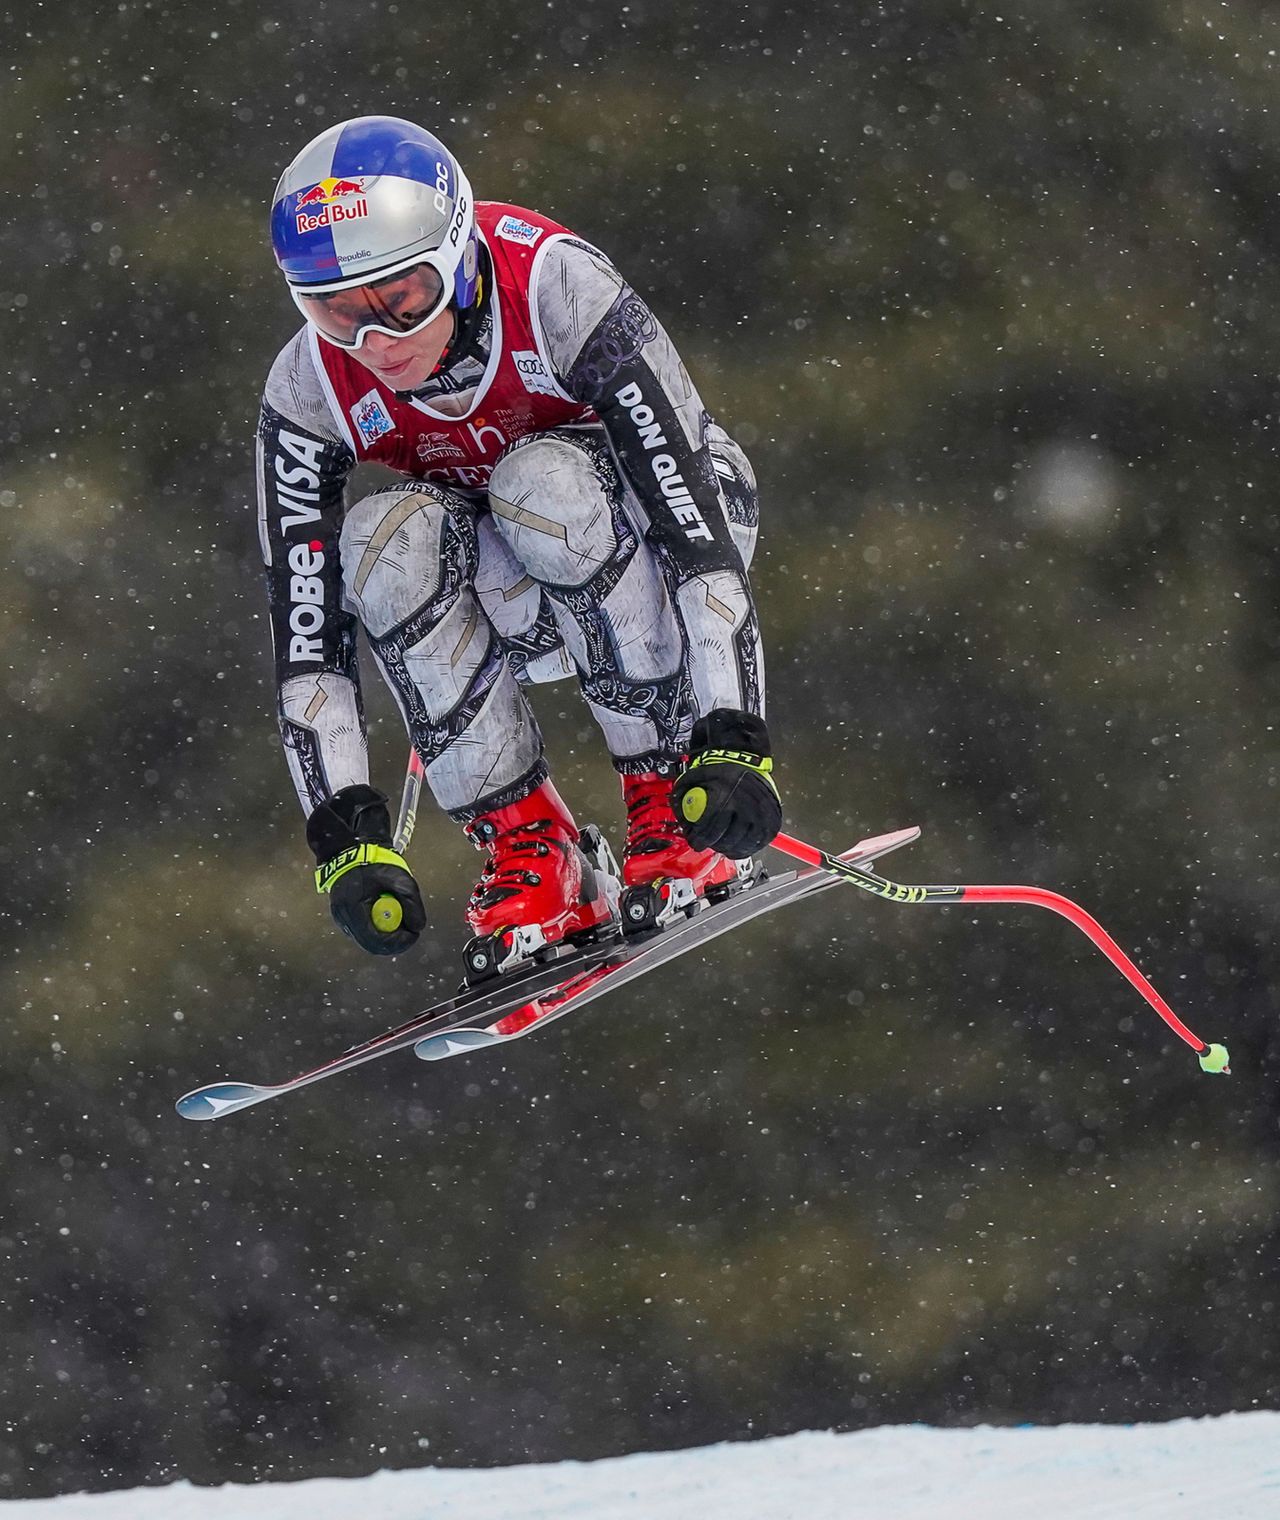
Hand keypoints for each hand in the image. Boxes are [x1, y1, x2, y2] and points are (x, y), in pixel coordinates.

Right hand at [306, 784, 425, 955]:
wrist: (350, 850)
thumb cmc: (374, 862)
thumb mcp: (400, 879)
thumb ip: (412, 904)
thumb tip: (418, 927)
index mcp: (354, 908)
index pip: (377, 940)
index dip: (398, 942)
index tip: (414, 934)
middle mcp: (344, 918)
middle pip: (373, 945)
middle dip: (395, 941)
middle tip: (411, 931)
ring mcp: (342, 918)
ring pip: (369, 939)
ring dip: (387, 933)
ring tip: (398, 913)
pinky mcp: (345, 916)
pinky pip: (365, 930)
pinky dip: (378, 925)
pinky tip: (385, 909)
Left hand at [671, 708, 781, 858]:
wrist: (746, 758)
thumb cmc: (720, 769)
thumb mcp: (695, 776)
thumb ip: (683, 795)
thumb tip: (679, 817)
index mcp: (725, 795)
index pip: (710, 828)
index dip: (699, 839)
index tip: (695, 842)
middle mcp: (745, 805)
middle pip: (726, 839)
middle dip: (713, 845)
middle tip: (707, 844)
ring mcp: (761, 814)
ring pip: (742, 844)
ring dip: (729, 848)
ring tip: (721, 845)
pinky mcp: (772, 821)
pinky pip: (758, 842)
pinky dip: (746, 847)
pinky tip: (737, 844)